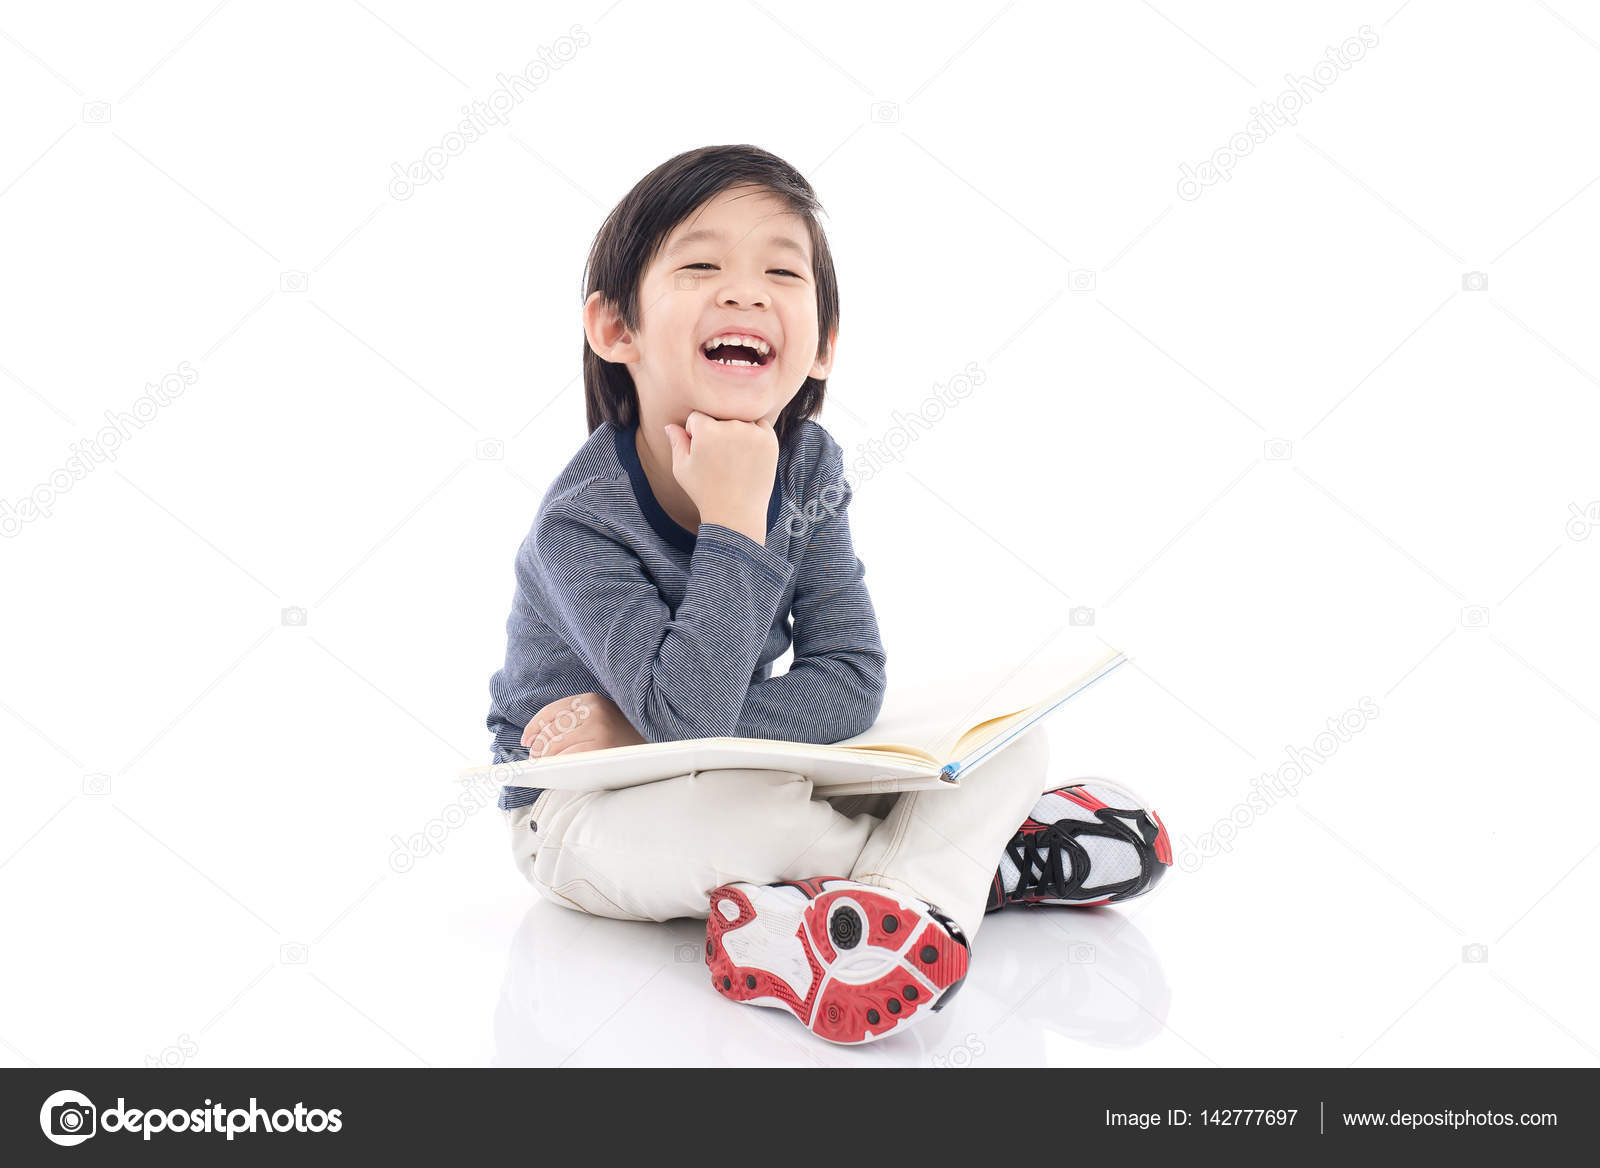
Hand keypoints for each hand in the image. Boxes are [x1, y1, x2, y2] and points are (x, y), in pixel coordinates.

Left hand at [519, 692, 645, 757]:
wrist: (657, 745)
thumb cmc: (626, 736)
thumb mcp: (604, 717)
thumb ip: (578, 720)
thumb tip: (538, 739)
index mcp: (592, 700)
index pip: (551, 711)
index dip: (534, 727)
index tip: (526, 740)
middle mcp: (594, 713)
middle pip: (551, 732)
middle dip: (539, 748)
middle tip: (536, 759)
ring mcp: (598, 732)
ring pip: (556, 747)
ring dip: (546, 760)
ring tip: (545, 767)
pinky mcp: (600, 751)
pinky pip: (567, 760)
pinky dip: (558, 767)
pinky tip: (558, 772)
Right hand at [663, 410, 777, 543]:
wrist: (736, 513)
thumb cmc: (704, 491)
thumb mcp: (682, 468)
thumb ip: (676, 442)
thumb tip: (670, 425)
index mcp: (706, 430)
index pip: (697, 417)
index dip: (694, 434)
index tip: (700, 453)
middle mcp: (731, 426)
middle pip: (719, 417)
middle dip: (716, 431)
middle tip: (718, 458)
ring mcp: (753, 432)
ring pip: (740, 420)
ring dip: (736, 432)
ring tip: (733, 459)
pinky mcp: (769, 440)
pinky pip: (760, 426)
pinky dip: (755, 436)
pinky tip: (748, 456)